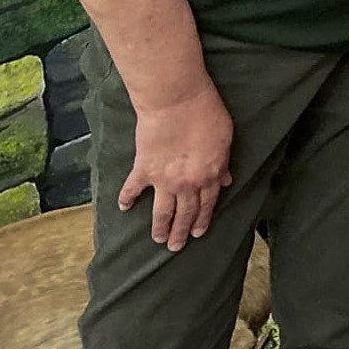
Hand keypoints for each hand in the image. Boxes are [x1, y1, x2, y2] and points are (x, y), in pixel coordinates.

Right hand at [123, 80, 232, 251]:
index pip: (207, 203)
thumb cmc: (207, 113)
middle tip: (176, 247)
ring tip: (158, 239)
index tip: (198, 233)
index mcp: (209, 175)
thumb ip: (224, 163)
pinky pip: (133, 189)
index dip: (203, 219)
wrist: (177, 101)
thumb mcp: (225, 138)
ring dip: (159, 227)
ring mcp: (163, 179)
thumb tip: (225, 180)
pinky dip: (126, 199)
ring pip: (161, 211)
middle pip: (185, 213)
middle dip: (181, 232)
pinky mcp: (143, 169)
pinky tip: (123, 208)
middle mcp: (187, 183)